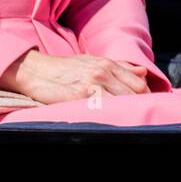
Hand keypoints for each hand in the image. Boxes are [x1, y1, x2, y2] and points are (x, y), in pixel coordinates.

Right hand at [0, 50, 149, 104]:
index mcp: (107, 64)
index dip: (145, 98)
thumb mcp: (93, 61)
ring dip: (125, 113)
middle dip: (138, 106)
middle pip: (135, 95)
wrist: (36, 70)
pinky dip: (109, 116)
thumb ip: (119, 67)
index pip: (139, 85)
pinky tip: (106, 120)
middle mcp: (102, 73)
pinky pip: (103, 110)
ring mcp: (91, 85)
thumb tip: (143, 73)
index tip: (143, 106)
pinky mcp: (78, 98)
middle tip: (134, 116)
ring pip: (122, 103)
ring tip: (121, 119)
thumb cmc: (64, 68)